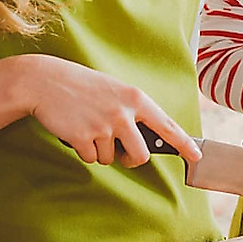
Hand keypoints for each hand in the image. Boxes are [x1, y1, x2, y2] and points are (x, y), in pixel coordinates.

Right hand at [17, 54, 200, 167]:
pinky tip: (76, 131)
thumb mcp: (115, 91)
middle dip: (130, 159)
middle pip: (141, 155)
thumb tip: (142, 139)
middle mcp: (124, 113)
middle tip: (120, 152)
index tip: (197, 155)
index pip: (167, 126)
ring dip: (100, 151)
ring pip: (110, 159)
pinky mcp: (83, 137)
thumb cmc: (82, 86)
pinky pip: (90, 158)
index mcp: (136, 99)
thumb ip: (132, 111)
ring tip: (89, 127)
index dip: (185, 143)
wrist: (45, 81)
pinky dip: (83, 150)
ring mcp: (104, 126)